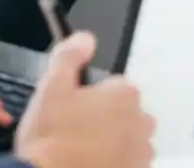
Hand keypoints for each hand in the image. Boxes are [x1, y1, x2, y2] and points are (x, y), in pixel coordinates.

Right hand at [15, 33, 154, 167]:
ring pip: (127, 141)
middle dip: (104, 121)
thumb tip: (85, 38)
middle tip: (74, 134)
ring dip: (111, 144)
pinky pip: (127, 163)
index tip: (72, 111)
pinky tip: (88, 165)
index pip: (113, 87)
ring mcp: (142, 152)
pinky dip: (113, 164)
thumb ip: (70, 57)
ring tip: (79, 154)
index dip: (89, 98)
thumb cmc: (51, 139)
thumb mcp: (51, 88)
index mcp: (125, 95)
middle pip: (124, 114)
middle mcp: (141, 122)